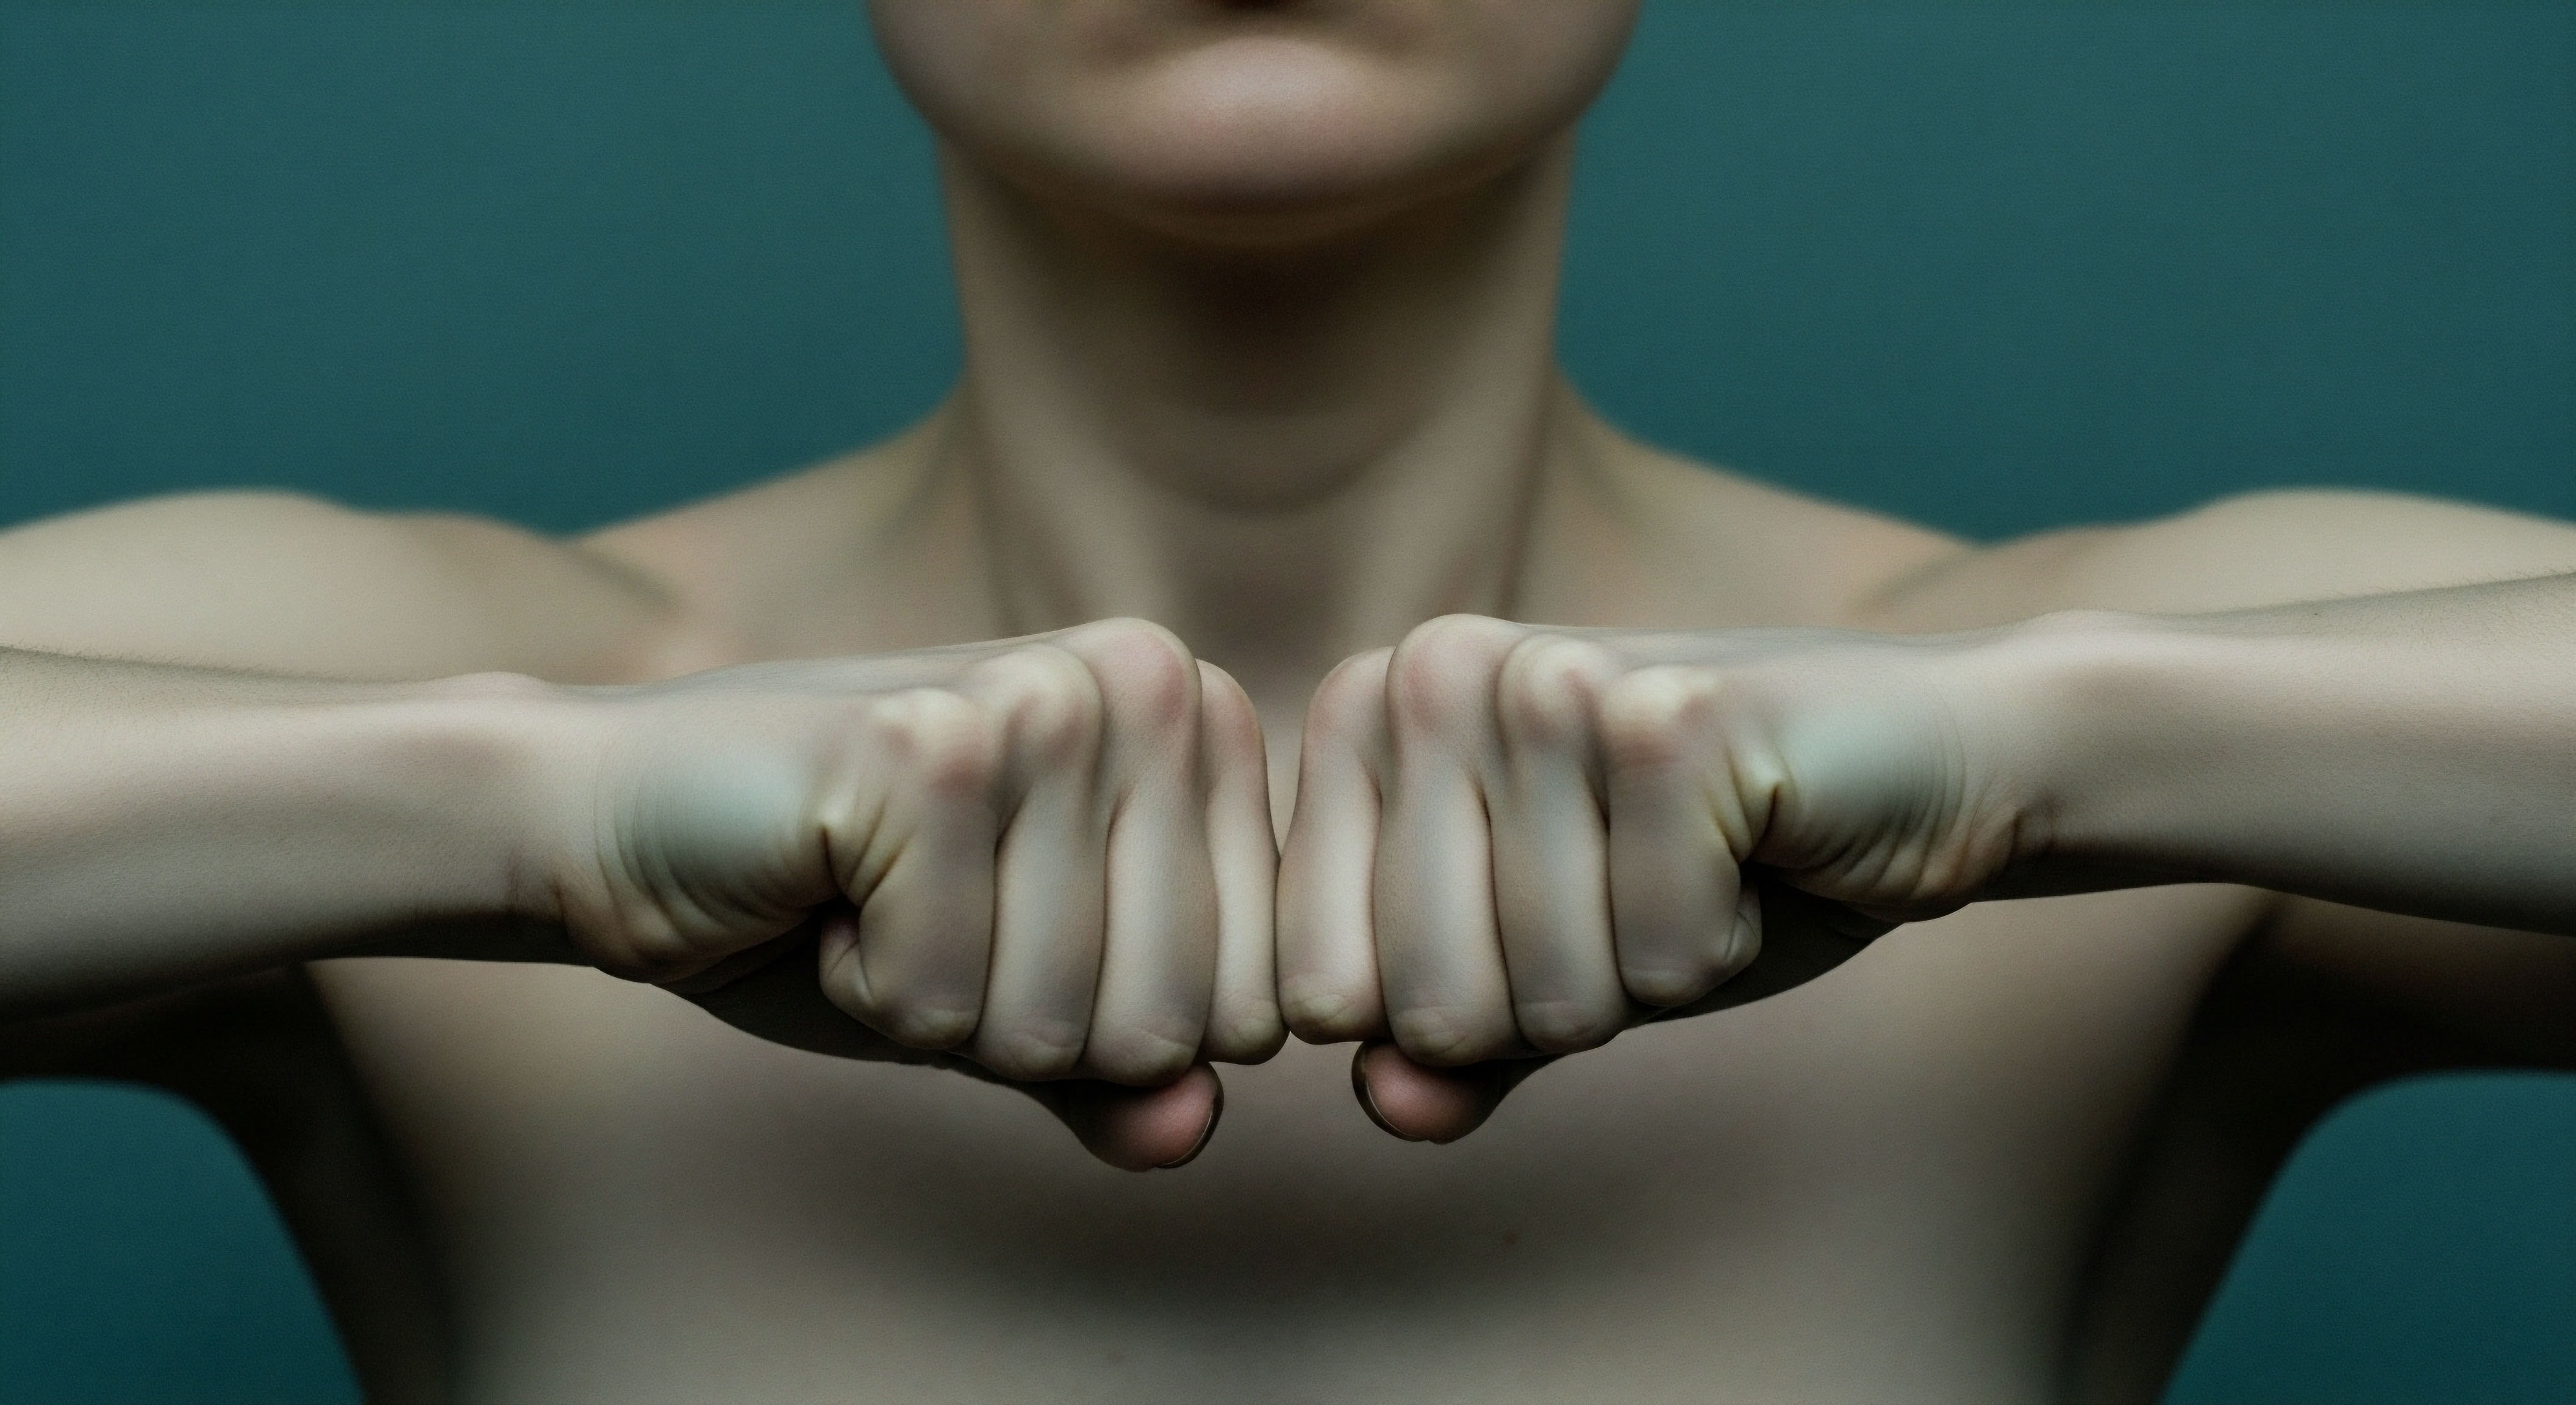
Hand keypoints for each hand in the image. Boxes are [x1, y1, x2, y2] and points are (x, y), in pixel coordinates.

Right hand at [527, 619, 1279, 1168]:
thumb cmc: (830, 902)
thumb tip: (1195, 1130)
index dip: (1111, 1034)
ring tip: (878, 898)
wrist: (618, 815)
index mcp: (1203, 723)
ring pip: (1064, 1022)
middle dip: (1028, 1028)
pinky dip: (868, 986)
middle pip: (1173, 1023)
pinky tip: (824, 886)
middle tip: (929, 922)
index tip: (1006, 936)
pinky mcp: (930, 753)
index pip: (1254, 1005)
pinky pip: (945, 999)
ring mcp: (1044, 704)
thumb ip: (1119, 1070)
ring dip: (943, 1008)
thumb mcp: (1007, 1000)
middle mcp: (1150, 685)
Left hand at [1279, 614, 2027, 1141]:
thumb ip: (1451, 1045)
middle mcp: (1430, 673)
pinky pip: (1657, 959)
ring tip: (1691, 865)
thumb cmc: (1715, 860)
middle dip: (1554, 1004)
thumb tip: (1385, 1104)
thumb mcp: (1558, 965)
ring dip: (1643, 972)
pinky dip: (1720, 942)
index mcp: (1363, 715)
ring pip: (1539, 991)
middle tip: (1634, 899)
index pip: (1320, 989)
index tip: (1544, 922)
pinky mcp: (1667, 719)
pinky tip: (1751, 849)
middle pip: (1425, 1005)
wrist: (1924, 756)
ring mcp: (1545, 682)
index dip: (1449, 1020)